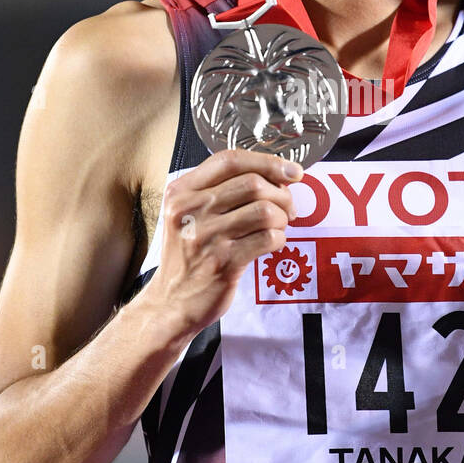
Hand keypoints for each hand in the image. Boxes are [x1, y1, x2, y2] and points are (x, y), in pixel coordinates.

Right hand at [145, 149, 302, 338]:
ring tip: (277, 227)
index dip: (267, 161)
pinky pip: (268, 239)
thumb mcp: (187, 214)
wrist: (171, 302)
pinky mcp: (224, 263)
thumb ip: (219, 190)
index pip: (230, 160)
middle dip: (282, 194)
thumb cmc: (187, 256)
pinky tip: (271, 244)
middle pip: (253, 183)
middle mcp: (190, 210)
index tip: (292, 171)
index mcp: (181, 192)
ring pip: (265, 211)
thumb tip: (275, 175)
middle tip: (288, 208)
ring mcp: (206, 237)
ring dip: (282, 218)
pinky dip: (279, 239)